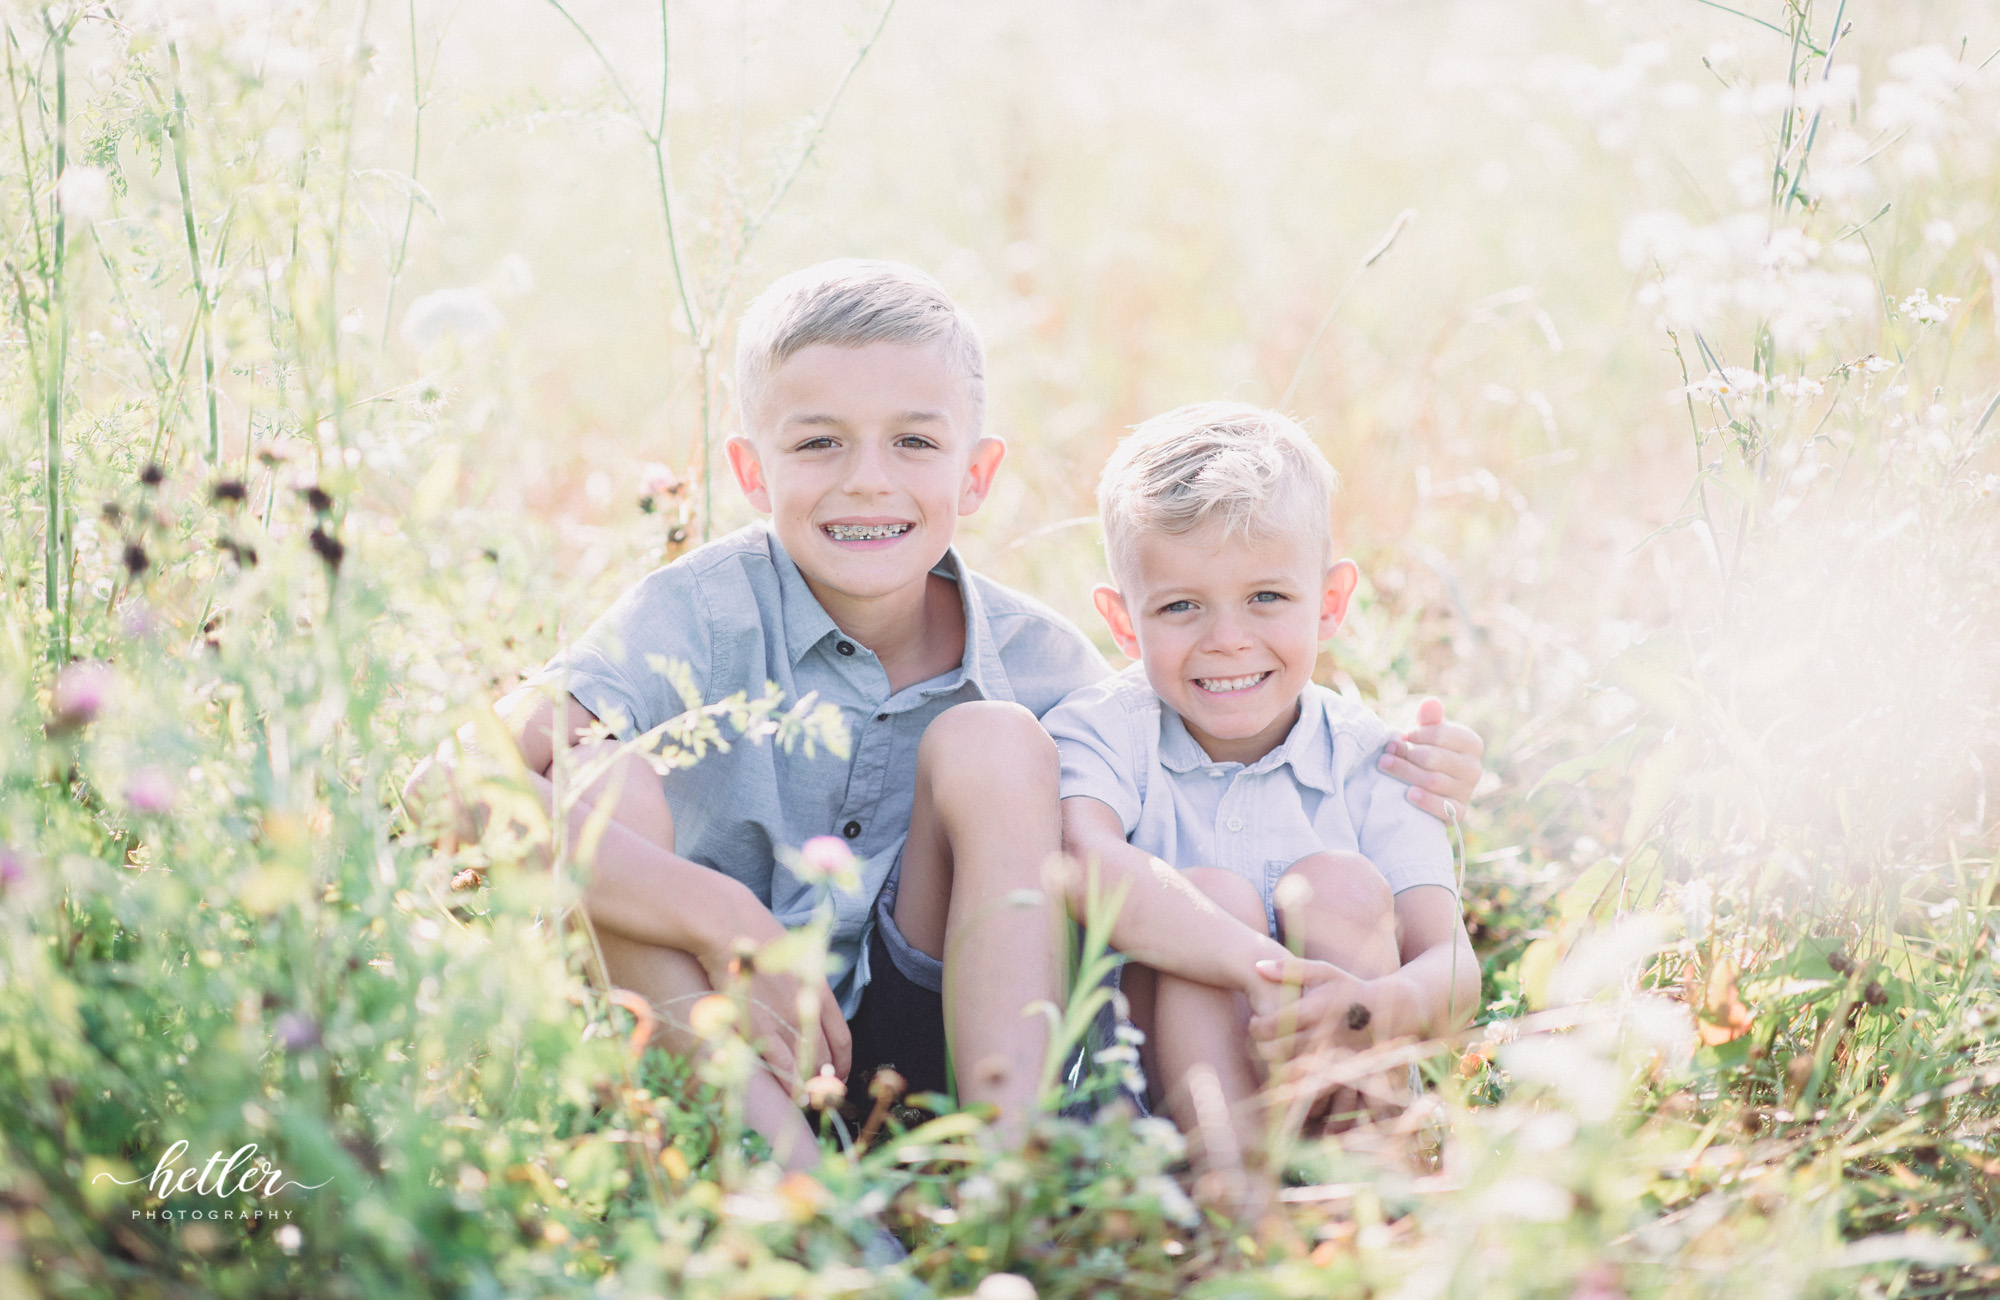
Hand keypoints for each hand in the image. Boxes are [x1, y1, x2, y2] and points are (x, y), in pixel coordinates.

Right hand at [694, 894, 852, 1093]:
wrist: (725, 923)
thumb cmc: (753, 934)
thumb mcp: (791, 952)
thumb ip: (800, 978)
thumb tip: (802, 994)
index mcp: (819, 987)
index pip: (841, 1036)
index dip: (842, 1062)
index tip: (839, 1074)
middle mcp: (807, 1004)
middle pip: (825, 1054)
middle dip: (827, 1079)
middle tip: (823, 1094)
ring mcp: (784, 1016)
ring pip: (806, 1062)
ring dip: (809, 1085)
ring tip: (809, 1102)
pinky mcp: (758, 1024)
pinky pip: (781, 1064)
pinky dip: (790, 1083)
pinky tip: (792, 1096)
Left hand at [1250, 958, 1400, 1126]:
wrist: (1391, 1012)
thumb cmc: (1351, 988)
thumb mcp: (1326, 972)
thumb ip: (1290, 968)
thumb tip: (1257, 966)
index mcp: (1314, 1009)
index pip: (1270, 1024)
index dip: (1256, 1026)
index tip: (1256, 1022)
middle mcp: (1322, 1035)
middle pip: (1276, 1050)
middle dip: (1261, 1047)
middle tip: (1261, 1040)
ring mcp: (1332, 1056)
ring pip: (1290, 1069)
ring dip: (1275, 1063)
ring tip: (1274, 1052)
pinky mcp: (1342, 1071)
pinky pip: (1310, 1083)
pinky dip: (1295, 1080)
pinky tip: (1291, 1068)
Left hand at [1378, 697, 1484, 821]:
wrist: (1425, 786)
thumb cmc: (1425, 752)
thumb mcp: (1425, 733)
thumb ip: (1428, 719)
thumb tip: (1430, 702)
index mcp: (1471, 743)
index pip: (1442, 734)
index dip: (1417, 734)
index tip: (1401, 735)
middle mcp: (1474, 768)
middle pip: (1434, 758)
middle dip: (1406, 753)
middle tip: (1386, 751)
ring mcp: (1468, 791)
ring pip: (1434, 781)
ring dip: (1405, 773)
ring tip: (1385, 765)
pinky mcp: (1459, 812)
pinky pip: (1443, 808)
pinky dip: (1426, 801)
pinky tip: (1408, 794)